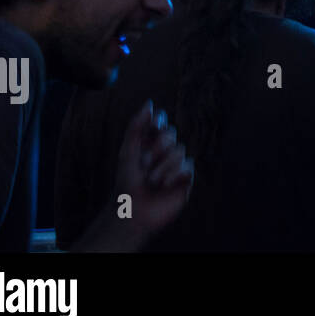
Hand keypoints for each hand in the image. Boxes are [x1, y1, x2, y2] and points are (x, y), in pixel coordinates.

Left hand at [113, 100, 193, 238]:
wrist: (132, 212)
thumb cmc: (126, 183)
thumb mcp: (128, 151)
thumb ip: (136, 127)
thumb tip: (149, 104)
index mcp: (149, 145)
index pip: (160, 123)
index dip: (158, 123)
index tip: (152, 127)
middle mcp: (164, 153)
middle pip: (171, 135)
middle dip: (158, 148)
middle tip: (145, 164)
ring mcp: (175, 166)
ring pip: (180, 151)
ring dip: (163, 166)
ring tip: (152, 181)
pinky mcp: (185, 180)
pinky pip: (188, 166)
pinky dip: (174, 174)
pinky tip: (165, 185)